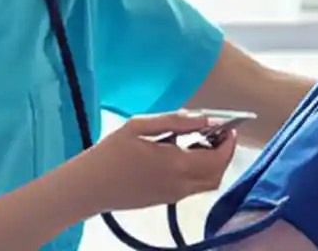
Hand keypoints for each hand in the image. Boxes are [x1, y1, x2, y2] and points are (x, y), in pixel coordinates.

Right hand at [79, 111, 238, 211]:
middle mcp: (180, 184)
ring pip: (207, 184)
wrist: (89, 187)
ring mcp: (173, 195)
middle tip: (218, 133)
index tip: (228, 127)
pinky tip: (184, 155)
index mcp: (176, 164)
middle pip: (217, 174)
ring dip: (213, 165)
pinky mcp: (165, 200)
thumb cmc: (110, 153)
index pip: (218, 158)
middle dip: (224, 154)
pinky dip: (200, 173)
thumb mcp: (140, 126)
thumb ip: (176, 121)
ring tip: (201, 142)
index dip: (228, 143)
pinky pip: (193, 188)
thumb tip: (206, 118)